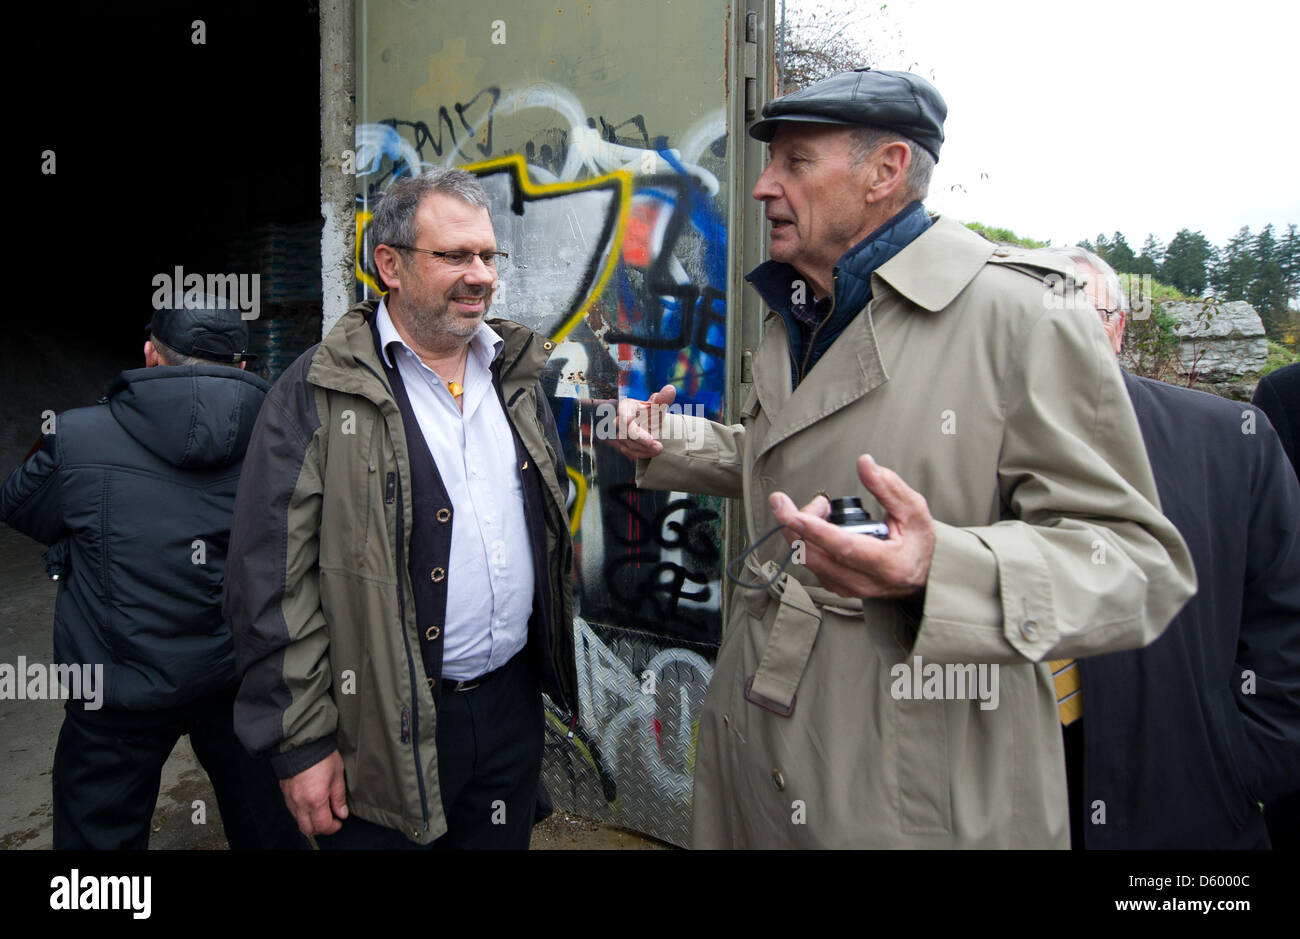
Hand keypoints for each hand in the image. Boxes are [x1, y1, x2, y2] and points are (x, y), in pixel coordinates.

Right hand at [280, 749, 347, 836]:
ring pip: (298, 821)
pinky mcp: (284, 792)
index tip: (339, 822)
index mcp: (315, 800)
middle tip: (331, 820)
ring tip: (321, 810)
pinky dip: (301, 812)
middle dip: (320, 828)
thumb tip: (342, 813)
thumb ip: (339, 797)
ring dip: (310, 820)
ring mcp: (290, 799)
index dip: (333, 827)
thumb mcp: (337, 774)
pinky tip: (310, 803)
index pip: (323, 826)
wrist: (300, 742)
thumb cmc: (320, 755)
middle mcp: (300, 803)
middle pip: (308, 828)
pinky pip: (292, 810)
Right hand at [608, 384, 675, 459]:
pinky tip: (653, 453)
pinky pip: (630, 452)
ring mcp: (620, 435)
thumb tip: (671, 388)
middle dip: (641, 438)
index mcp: (626, 407)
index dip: (625, 416)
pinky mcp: (624, 446)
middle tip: (657, 445)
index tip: (629, 420)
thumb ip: (662, 399)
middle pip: (625, 431)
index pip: (623, 412)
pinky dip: (642, 453)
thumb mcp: (658, 405)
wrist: (649, 425)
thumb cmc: (652, 412)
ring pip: (628, 443)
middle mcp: (620, 421)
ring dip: (644, 448)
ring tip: (659, 449)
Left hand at [769, 454, 934, 599]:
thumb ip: (889, 487)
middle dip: (797, 524)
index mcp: (887, 564)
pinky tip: (820, 525)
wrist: (923, 577)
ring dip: (802, 530)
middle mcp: (864, 582)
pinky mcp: (836, 587)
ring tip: (822, 508)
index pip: (844, 548)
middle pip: (815, 556)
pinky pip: (810, 563)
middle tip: (813, 500)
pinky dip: (806, 540)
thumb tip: (865, 462)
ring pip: (808, 560)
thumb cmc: (919, 542)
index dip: (815, 530)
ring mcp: (847, 588)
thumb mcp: (914, 510)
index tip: (791, 514)